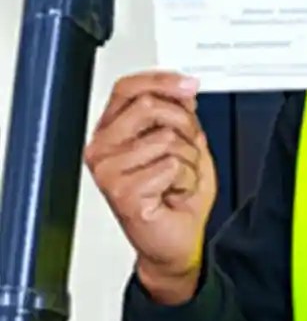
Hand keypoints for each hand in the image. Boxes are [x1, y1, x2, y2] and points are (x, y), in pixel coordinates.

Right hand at [84, 71, 216, 304]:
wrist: (176, 240)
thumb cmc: (176, 196)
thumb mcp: (185, 144)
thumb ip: (179, 115)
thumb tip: (182, 88)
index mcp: (112, 132)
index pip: (128, 88)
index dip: (162, 80)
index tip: (189, 84)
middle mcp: (102, 149)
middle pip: (148, 106)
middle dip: (184, 123)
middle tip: (189, 146)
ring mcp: (108, 171)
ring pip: (167, 138)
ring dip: (189, 159)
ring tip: (178, 179)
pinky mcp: (122, 192)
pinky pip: (172, 166)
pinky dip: (186, 179)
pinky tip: (173, 193)